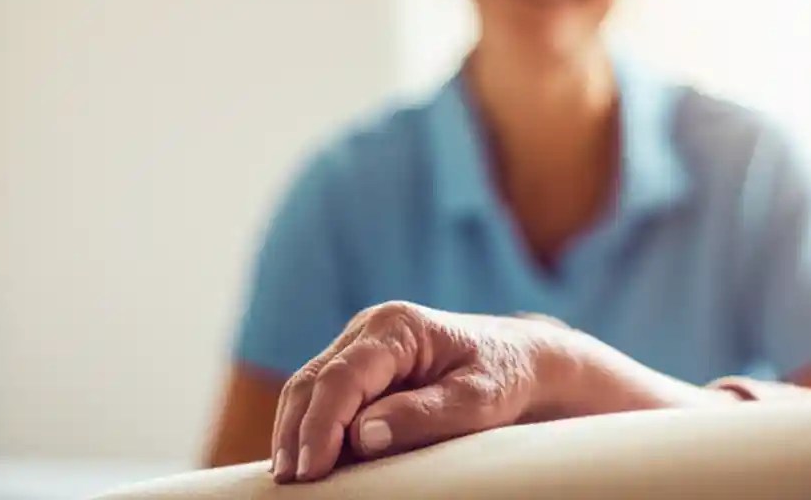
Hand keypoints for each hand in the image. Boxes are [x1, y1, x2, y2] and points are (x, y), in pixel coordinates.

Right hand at [270, 302, 570, 483]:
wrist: (518, 359)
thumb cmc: (503, 376)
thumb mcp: (479, 399)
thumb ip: (425, 415)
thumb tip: (363, 435)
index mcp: (397, 327)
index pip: (343, 376)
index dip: (320, 425)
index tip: (312, 470)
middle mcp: (369, 330)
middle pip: (313, 381)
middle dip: (295, 433)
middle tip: (291, 484)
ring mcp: (360, 347)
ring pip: (308, 389)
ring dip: (295, 434)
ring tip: (293, 481)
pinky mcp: (359, 370)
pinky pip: (322, 398)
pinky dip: (310, 431)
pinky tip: (310, 464)